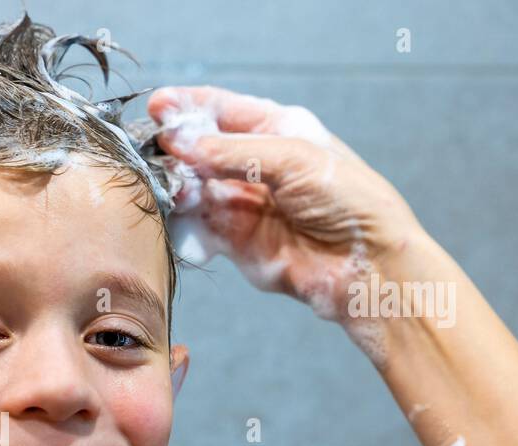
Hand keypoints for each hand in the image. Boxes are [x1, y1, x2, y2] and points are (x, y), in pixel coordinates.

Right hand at [148, 86, 425, 321]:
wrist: (363, 265)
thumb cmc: (347, 201)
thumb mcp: (290, 159)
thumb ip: (230, 151)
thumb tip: (178, 142)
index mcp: (276, 130)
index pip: (222, 110)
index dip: (187, 107)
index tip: (157, 107)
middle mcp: (255, 164)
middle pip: (199, 149)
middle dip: (175, 149)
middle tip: (154, 153)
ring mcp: (242, 202)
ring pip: (192, 187)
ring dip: (176, 186)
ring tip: (171, 189)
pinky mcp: (233, 240)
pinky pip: (196, 226)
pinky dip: (183, 222)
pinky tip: (180, 216)